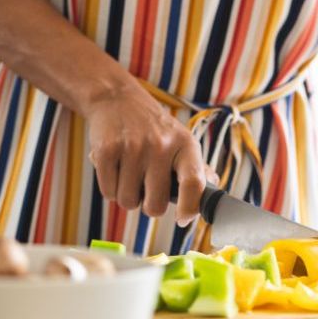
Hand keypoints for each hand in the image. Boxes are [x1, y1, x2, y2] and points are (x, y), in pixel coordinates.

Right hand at [86, 86, 204, 224]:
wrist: (116, 99)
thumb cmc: (153, 128)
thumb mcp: (180, 140)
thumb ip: (196, 170)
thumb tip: (210, 195)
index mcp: (185, 145)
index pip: (193, 182)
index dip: (190, 208)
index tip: (182, 219)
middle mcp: (160, 145)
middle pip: (154, 206)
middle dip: (148, 204)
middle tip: (146, 187)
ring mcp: (132, 147)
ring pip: (128, 202)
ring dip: (126, 195)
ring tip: (129, 173)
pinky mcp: (106, 151)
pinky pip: (108, 193)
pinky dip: (110, 188)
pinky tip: (115, 168)